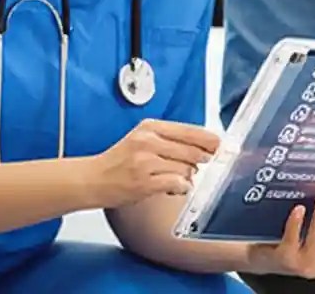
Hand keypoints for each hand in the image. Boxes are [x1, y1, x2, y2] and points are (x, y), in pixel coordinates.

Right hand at [91, 119, 219, 208]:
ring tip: (175, 177)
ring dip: (188, 176)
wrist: (93, 179)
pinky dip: (181, 187)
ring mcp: (146, 162)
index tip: (221, 145)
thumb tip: (203, 146)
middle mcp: (148, 141)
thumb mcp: (142, 139)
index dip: (209, 139)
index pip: (189, 130)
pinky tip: (174, 187)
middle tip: (204, 163)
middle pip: (192, 150)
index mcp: (150, 127)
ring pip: (186, 168)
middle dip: (203, 159)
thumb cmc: (118, 161)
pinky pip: (177, 183)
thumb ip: (169, 140)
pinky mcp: (145, 182)